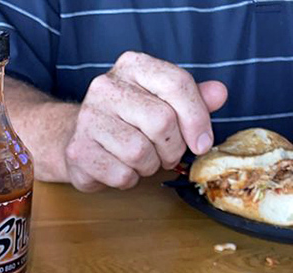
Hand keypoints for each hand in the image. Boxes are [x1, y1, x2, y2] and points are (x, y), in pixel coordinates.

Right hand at [65, 51, 227, 191]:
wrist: (79, 136)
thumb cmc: (127, 120)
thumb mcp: (161, 100)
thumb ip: (192, 98)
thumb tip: (219, 94)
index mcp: (132, 66)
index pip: (176, 84)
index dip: (197, 118)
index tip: (203, 143)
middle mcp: (106, 87)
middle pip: (162, 121)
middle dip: (173, 148)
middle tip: (168, 155)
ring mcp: (88, 119)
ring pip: (140, 152)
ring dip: (150, 166)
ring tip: (142, 161)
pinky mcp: (79, 151)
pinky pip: (121, 175)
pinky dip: (130, 179)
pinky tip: (121, 168)